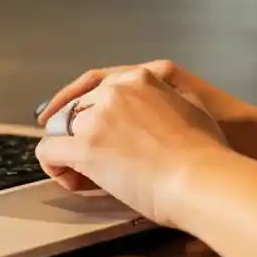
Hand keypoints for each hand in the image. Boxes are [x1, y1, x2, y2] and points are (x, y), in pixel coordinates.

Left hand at [36, 60, 256, 161]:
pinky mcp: (86, 145)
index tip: (78, 120)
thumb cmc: (207, 154)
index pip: (98, 84)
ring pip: (59, 126)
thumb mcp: (190, 108)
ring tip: (79, 173)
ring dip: (65, 148)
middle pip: (76, 105)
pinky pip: (49, 150)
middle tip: (81, 156)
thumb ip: (165, 104)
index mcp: (141, 77)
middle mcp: (116, 90)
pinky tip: (70, 178)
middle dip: (73, 130)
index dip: (85, 106)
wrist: (203, 178)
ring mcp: (99, 116)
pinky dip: (53, 165)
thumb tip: (157, 120)